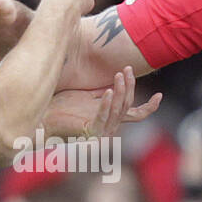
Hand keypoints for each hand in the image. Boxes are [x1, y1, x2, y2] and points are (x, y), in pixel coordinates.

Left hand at [41, 67, 161, 140]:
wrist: (42, 119)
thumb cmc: (60, 106)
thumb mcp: (86, 94)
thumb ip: (103, 90)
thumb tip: (117, 77)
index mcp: (110, 119)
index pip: (136, 114)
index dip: (149, 106)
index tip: (159, 95)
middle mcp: (109, 127)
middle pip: (128, 105)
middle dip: (130, 86)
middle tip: (127, 68)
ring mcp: (101, 132)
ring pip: (119, 109)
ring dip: (121, 91)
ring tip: (120, 74)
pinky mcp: (91, 132)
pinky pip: (103, 116)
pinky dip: (106, 103)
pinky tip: (108, 90)